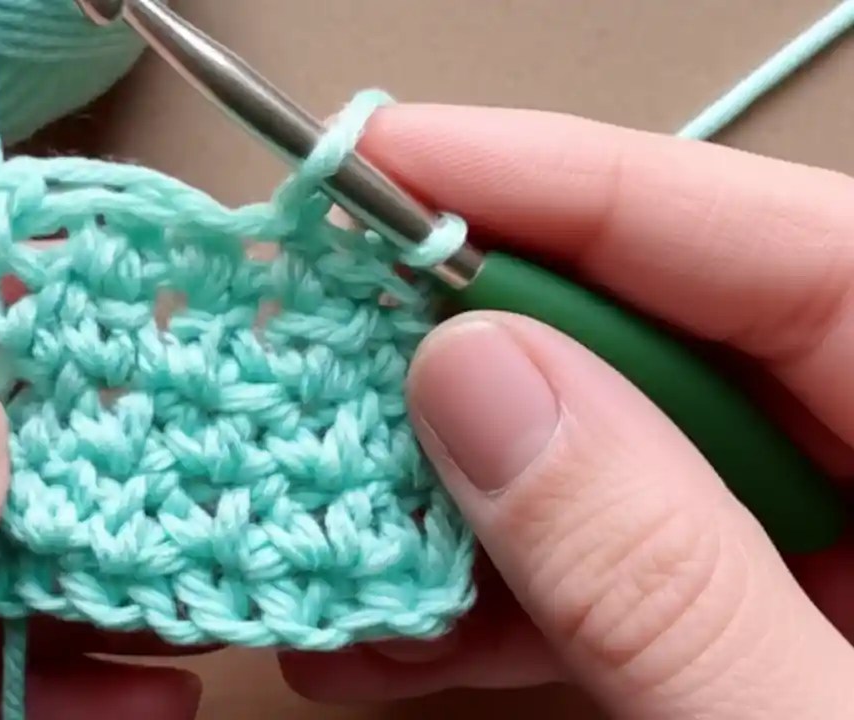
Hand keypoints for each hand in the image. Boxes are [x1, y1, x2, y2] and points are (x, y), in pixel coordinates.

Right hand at [280, 105, 853, 716]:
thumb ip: (662, 576)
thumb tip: (477, 384)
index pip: (788, 249)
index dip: (574, 188)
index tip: (397, 167)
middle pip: (675, 346)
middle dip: (485, 354)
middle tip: (332, 339)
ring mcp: (835, 562)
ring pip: (622, 465)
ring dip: (462, 500)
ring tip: (333, 507)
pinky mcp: (767, 640)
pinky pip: (626, 578)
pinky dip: (505, 605)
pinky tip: (402, 630)